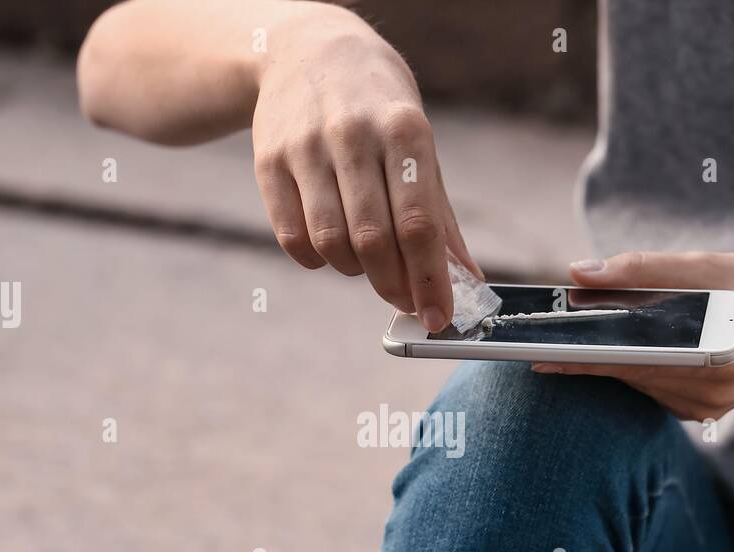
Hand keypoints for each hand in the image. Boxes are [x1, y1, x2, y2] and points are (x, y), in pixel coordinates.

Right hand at [251, 5, 479, 328]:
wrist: (305, 50)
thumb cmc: (377, 107)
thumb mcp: (418, 145)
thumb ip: (440, 216)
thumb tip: (465, 282)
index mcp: (404, 129)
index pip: (419, 223)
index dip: (430, 281)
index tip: (439, 319)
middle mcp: (353, 135)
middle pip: (373, 239)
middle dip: (394, 285)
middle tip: (406, 302)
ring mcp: (305, 147)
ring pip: (330, 243)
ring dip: (354, 271)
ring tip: (367, 262)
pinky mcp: (268, 161)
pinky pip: (293, 237)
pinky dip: (317, 259)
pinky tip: (331, 249)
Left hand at [532, 252, 733, 421]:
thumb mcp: (709, 265)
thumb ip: (643, 269)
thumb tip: (580, 271)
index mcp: (719, 357)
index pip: (634, 360)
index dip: (585, 358)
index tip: (542, 356)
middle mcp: (711, 394)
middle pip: (630, 373)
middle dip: (589, 352)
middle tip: (545, 335)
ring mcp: (707, 409)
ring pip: (638, 382)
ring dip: (612, 357)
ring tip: (583, 333)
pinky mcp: (703, 413)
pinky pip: (653, 387)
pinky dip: (637, 365)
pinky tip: (632, 345)